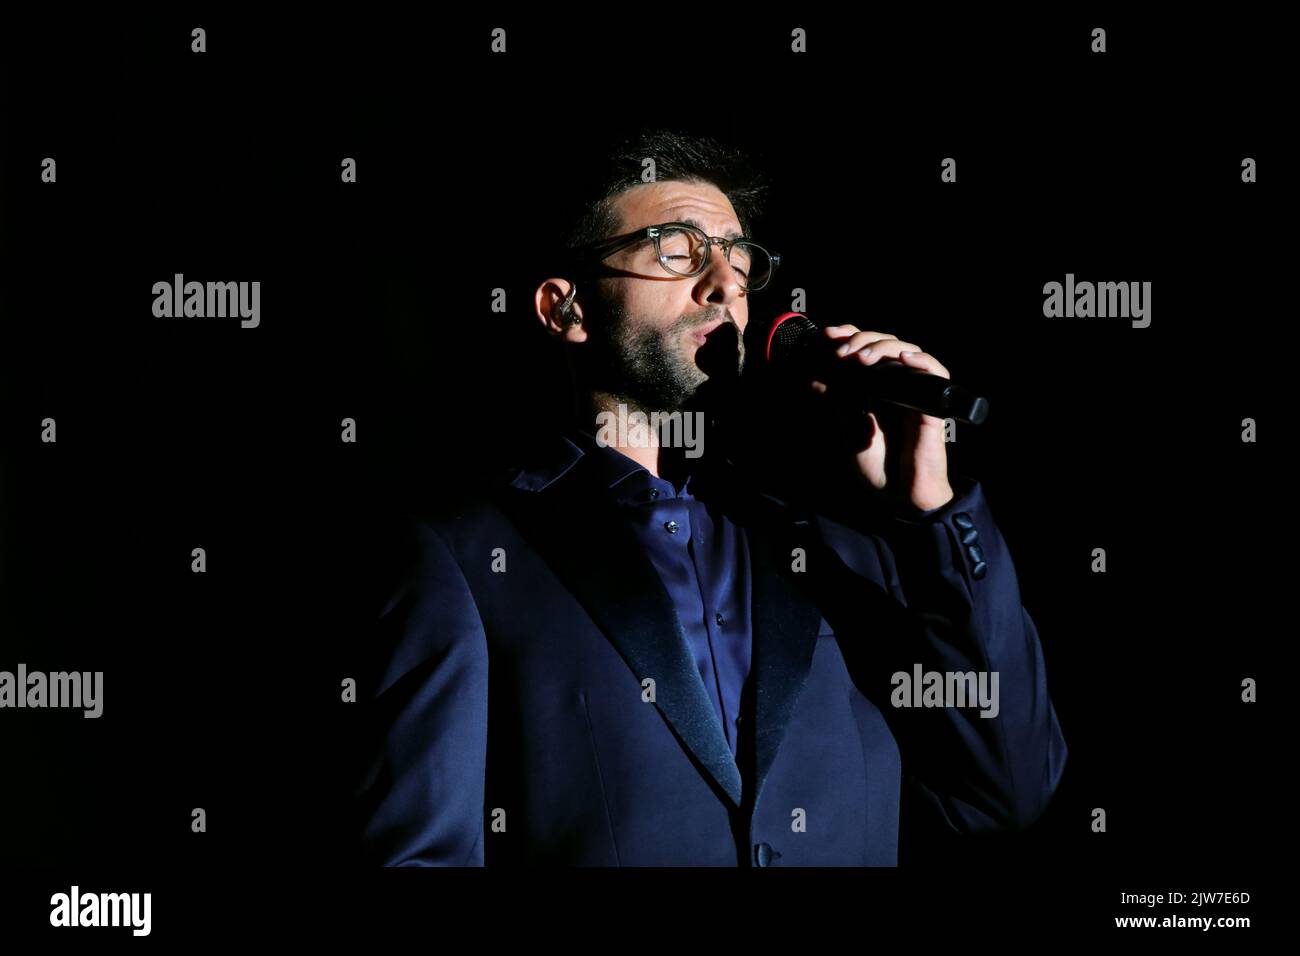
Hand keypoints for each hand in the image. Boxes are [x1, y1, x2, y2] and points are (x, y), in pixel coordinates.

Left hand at [810, 326, 954, 512]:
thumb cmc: (876, 467)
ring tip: (862, 358)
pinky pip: (935, 372)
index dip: (850, 335)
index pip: (865, 349)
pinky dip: (921, 360)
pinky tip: (903, 359)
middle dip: (861, 339)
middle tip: (842, 353)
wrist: (900, 496)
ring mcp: (914, 392)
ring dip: (883, 347)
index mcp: (873, 387)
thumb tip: (813, 380)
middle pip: (884, 343)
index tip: (828, 335)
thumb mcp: (845, 433)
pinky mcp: (933, 405)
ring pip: (906, 350)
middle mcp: (895, 384)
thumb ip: (834, 407)